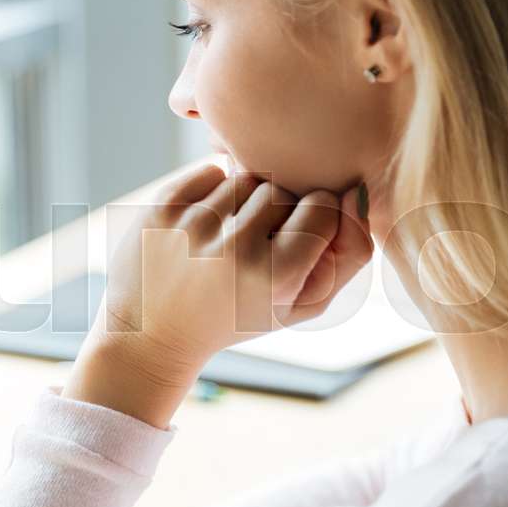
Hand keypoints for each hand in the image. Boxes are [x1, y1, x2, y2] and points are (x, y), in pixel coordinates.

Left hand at [63, 163, 371, 427]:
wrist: (153, 335)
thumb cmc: (240, 315)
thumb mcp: (304, 303)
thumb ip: (349, 253)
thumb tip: (355, 192)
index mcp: (273, 277)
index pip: (323, 206)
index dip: (316, 223)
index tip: (298, 245)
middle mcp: (231, 249)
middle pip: (281, 190)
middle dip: (277, 213)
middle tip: (258, 248)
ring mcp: (191, 226)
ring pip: (245, 177)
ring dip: (244, 203)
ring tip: (230, 240)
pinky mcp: (159, 210)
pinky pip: (209, 171)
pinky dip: (212, 193)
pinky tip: (205, 229)